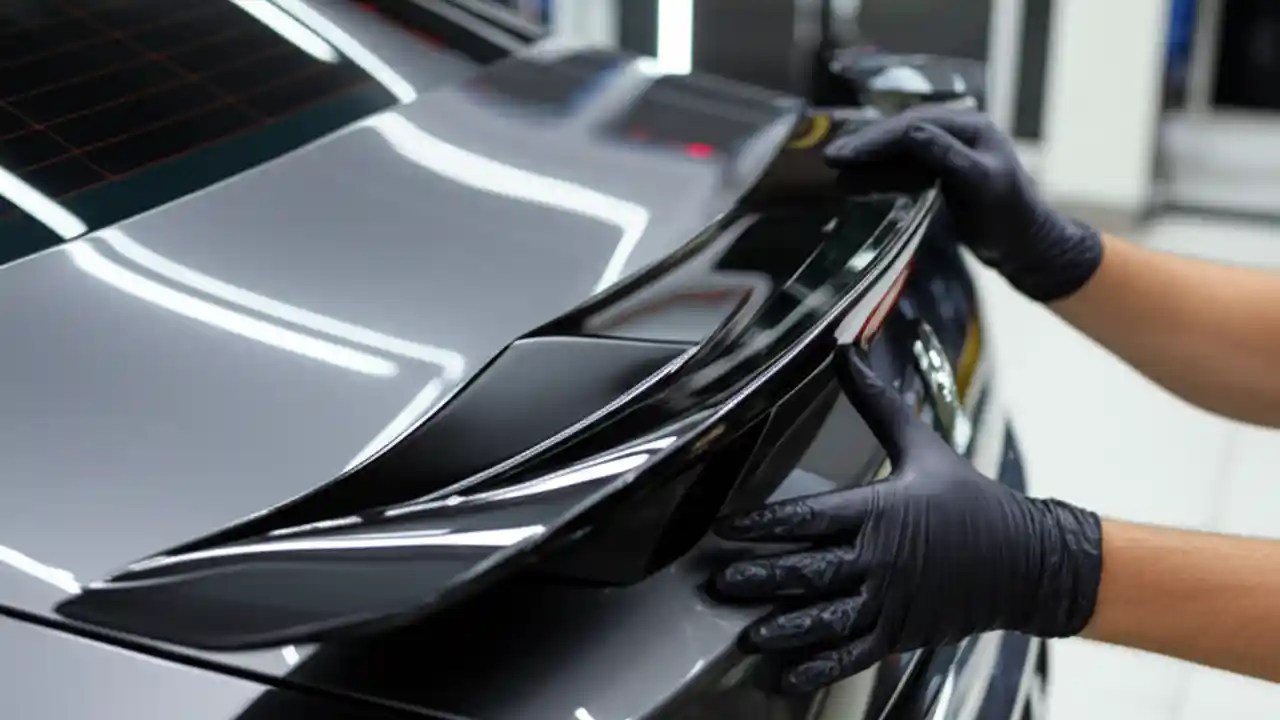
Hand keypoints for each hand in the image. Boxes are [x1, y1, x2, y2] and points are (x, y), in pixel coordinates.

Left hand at [713, 347, 1102, 692]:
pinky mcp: (902, 632)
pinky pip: (854, 652)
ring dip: (784, 627)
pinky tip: (788, 673)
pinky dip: (820, 664)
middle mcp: (882, 558)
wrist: (1028, 560)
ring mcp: (892, 600)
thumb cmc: (972, 501)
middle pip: (810, 570)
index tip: (727, 529)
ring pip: (828, 617)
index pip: (811, 516)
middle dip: (761, 578)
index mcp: (881, 509)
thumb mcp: (923, 445)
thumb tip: (846, 353)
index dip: (764, 524)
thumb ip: (876, 402)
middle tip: (720, 583)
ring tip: (747, 633)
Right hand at [825, 106, 1101, 301]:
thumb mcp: (982, 184)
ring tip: (836, 161)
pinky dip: (881, 164)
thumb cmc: (1009, 218)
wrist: (1027, 246)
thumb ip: (947, 155)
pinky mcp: (942, 170)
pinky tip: (859, 171)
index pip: (913, 126)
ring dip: (870, 152)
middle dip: (867, 142)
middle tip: (830, 156)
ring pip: (901, 143)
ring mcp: (950, 149)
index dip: (876, 139)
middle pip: (903, 129)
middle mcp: (959, 130)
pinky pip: (906, 159)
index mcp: (970, 126)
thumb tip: (910, 133)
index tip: (843, 155)